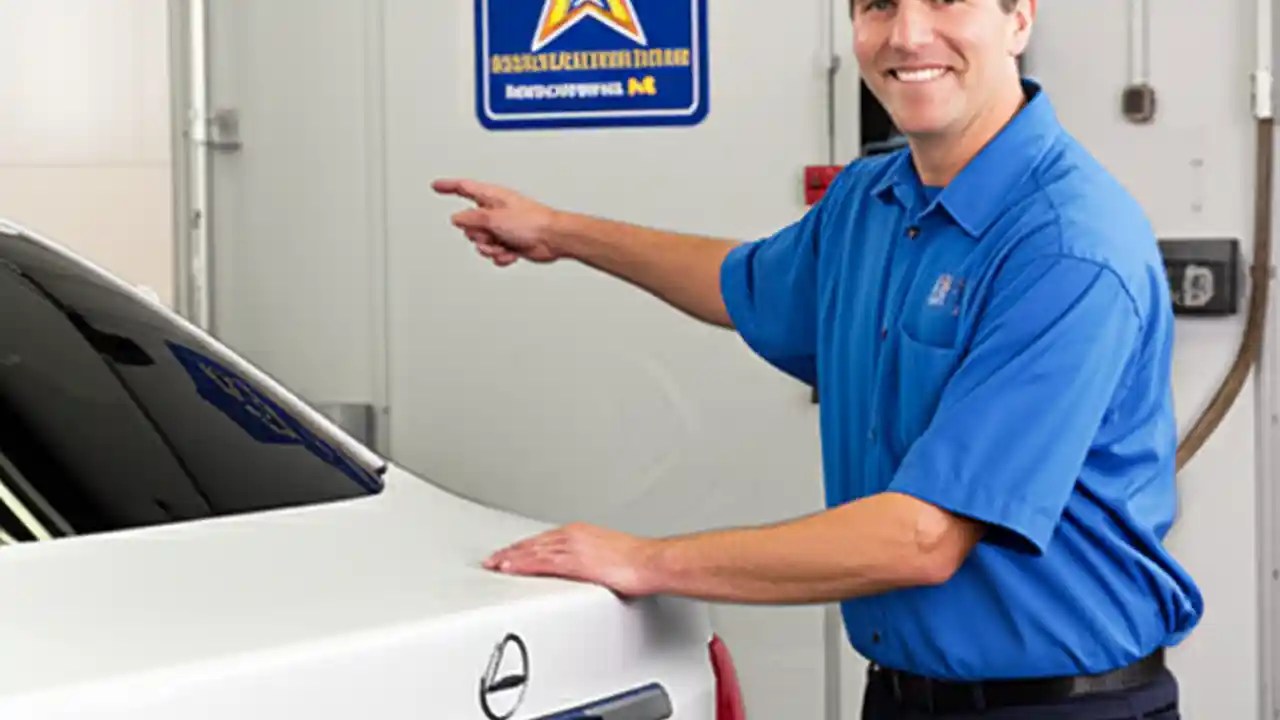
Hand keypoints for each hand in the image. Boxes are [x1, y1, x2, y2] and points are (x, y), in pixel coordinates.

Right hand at [432, 178, 563, 266]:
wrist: (553, 238)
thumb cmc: (532, 222)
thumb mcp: (493, 218)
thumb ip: (471, 218)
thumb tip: (457, 218)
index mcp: (492, 197)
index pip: (464, 188)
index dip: (448, 186)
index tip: (436, 186)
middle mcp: (495, 211)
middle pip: (469, 225)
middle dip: (478, 234)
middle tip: (492, 234)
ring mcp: (502, 228)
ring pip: (481, 242)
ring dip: (491, 247)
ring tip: (505, 243)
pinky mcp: (509, 243)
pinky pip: (494, 253)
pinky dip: (501, 255)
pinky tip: (513, 251)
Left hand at [484, 522, 664, 597]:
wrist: (651, 562)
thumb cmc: (638, 562)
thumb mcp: (608, 556)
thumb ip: (590, 559)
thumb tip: (585, 569)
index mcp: (581, 533)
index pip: (545, 539)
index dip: (525, 546)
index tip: (511, 552)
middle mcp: (574, 535)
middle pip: (535, 542)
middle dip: (513, 550)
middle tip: (493, 558)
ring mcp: (572, 547)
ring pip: (533, 550)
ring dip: (511, 557)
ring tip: (494, 564)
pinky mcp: (574, 561)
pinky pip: (541, 562)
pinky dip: (522, 564)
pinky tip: (510, 568)